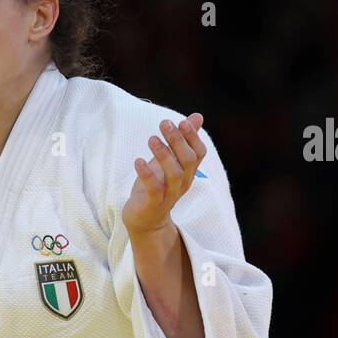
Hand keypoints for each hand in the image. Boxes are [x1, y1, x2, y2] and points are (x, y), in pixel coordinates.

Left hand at [121, 112, 205, 235]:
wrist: (145, 220)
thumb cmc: (158, 186)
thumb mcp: (170, 161)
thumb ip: (182, 140)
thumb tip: (198, 117)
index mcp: (188, 172)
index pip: (199, 153)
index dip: (193, 137)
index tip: (181, 121)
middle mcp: (182, 183)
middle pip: (188, 161)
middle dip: (178, 141)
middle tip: (164, 123)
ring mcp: (169, 194)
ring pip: (174, 174)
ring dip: (164, 154)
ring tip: (152, 139)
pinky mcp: (153, 204)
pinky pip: (154, 189)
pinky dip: (147, 174)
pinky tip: (138, 161)